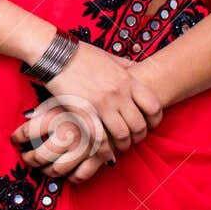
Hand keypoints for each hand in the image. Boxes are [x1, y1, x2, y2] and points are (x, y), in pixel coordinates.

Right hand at [10, 59, 165, 183]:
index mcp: (127, 79)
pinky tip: (105, 155)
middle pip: (139, 124)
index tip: (150, 125)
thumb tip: (137, 70)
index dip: (155, 120)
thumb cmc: (82, 54)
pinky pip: (99, 138)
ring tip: (119, 147)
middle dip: (138, 136)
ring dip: (123, 145)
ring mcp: (100, 104)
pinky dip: (104, 150)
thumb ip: (126, 67)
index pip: (153, 106)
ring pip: (121, 134)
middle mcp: (118, 93)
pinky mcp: (82, 112)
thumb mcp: (110, 57)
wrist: (55, 53)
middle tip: (133, 140)